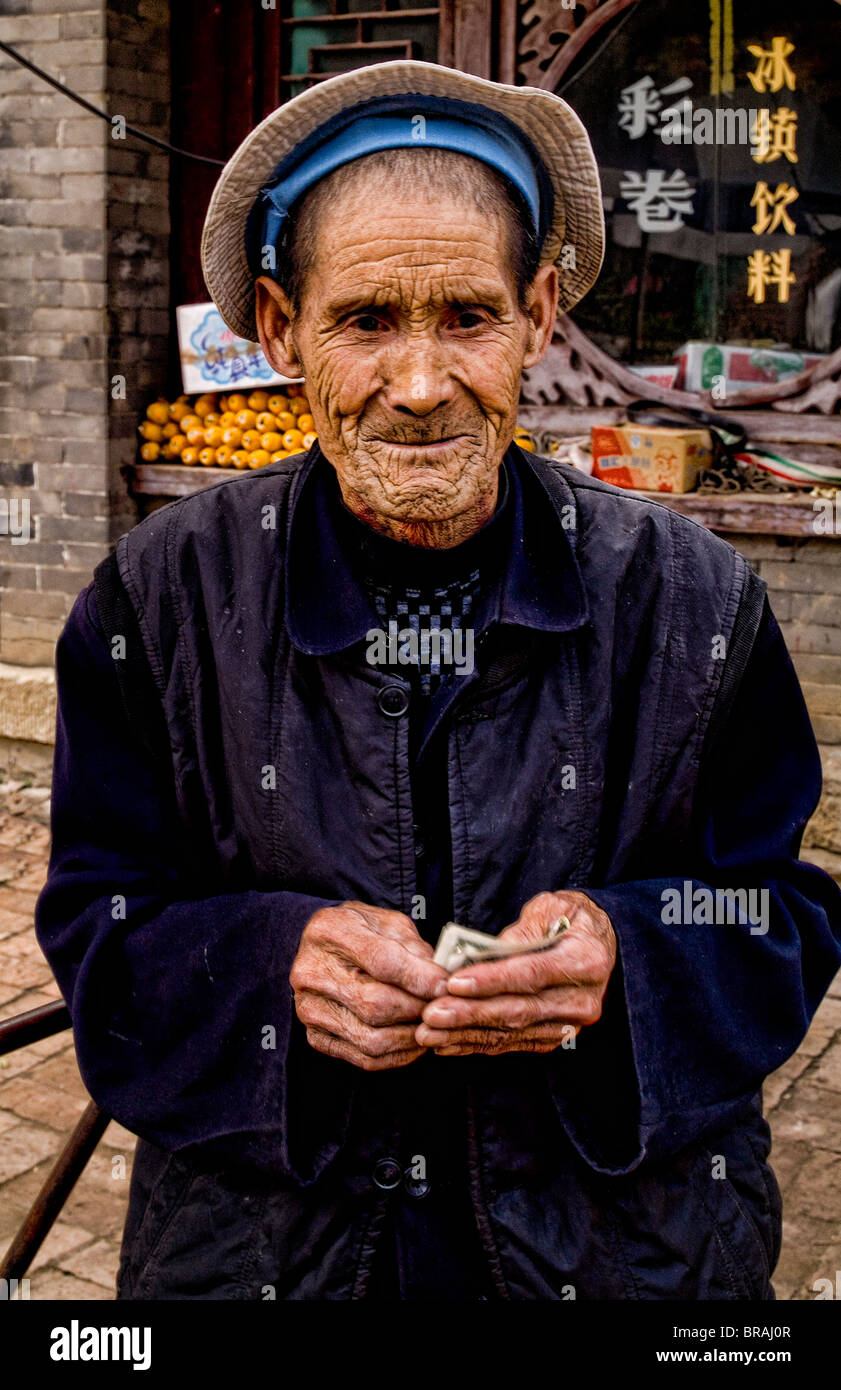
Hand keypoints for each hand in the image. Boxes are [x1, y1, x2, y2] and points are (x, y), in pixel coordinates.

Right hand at [290, 901, 448, 1070]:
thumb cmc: (362, 932)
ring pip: (372, 1038)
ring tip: (432, 1025)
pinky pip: (364, 1058)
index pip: (381, 961)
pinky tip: (414, 1041)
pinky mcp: (316, 1036)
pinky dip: (398, 1055)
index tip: (446, 985)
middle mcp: (312, 972)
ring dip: (411, 1037)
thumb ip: (414, 948)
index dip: (419, 977)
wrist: (323, 949)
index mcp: (330, 931)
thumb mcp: (388, 923)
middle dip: (418, 1009)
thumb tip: (440, 981)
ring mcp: (310, 1008)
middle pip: (376, 1004)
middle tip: (444, 1007)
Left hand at [416, 890, 615, 1056]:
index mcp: (586, 961)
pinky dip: (476, 1044)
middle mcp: (582, 1000)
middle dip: (470, 1013)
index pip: (532, 974)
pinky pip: (510, 1044)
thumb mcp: (551, 909)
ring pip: (510, 1032)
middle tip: (431, 1013)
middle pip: (518, 1010)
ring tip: (428, 1032)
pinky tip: (446, 1043)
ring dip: (465, 1034)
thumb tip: (484, 954)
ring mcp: (569, 1024)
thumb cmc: (569, 919)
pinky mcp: (553, 1038)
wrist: (600, 944)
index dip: (492, 979)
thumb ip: (522, 931)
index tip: (454, 982)